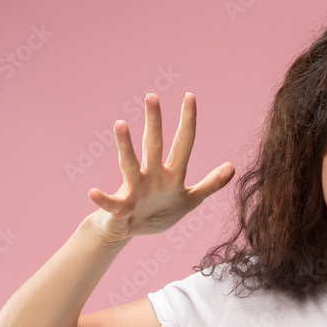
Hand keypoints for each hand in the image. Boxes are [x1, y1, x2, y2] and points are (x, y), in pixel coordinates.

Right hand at [88, 92, 234, 243]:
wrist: (130, 231)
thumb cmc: (159, 212)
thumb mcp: (190, 200)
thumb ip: (210, 184)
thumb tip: (233, 166)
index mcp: (171, 175)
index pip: (182, 144)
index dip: (187, 122)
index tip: (189, 96)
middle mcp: (152, 176)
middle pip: (154, 146)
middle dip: (154, 122)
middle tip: (152, 96)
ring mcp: (135, 190)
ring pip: (130, 166)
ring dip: (125, 146)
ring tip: (120, 124)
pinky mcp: (120, 208)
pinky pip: (111, 203)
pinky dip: (102, 198)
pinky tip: (93, 191)